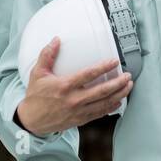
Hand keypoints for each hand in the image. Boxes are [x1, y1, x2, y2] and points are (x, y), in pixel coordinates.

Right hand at [16, 37, 133, 133]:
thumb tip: (56, 39)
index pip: (88, 75)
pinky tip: (118, 101)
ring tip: (128, 87)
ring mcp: (78, 111)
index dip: (103, 67)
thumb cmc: (35, 96)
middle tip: (128, 76)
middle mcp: (74, 100)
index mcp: (65, 86)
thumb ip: (47, 55)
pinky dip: (110, 108)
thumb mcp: (37, 73)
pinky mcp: (80, 120)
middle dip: (118, 83)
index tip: (115, 61)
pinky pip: (99, 114)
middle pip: (101, 91)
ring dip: (118, 95)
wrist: (32, 121)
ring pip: (103, 104)